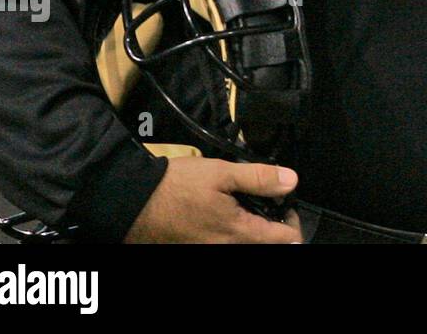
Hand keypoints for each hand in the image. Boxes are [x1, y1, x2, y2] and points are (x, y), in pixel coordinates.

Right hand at [124, 157, 302, 242]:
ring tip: (251, 210)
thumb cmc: (176, 186)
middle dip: (275, 230)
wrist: (133, 202)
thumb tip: (291, 181)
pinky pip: (224, 245)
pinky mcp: (195, 249)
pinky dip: (234, 235)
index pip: (284, 240)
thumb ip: (258, 178)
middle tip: (271, 206)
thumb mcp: (221, 173)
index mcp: (237, 233)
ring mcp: (208, 252)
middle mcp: (225, 250)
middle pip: (264, 246)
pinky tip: (228, 217)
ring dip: (254, 233)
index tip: (288, 205)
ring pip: (244, 246)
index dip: (293, 222)